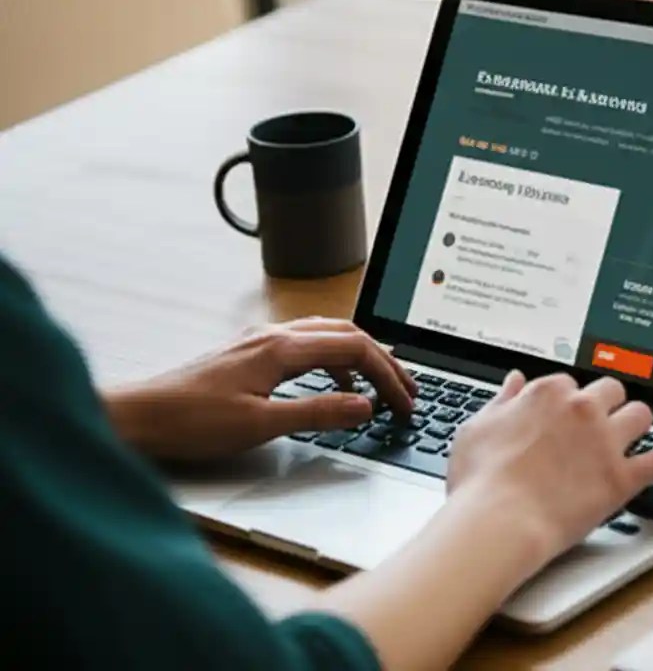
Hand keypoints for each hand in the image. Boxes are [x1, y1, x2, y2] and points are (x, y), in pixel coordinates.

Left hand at [103, 317, 415, 459]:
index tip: (404, 402)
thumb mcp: (262, 425)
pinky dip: (333, 360)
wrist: (138, 417)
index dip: (388, 376)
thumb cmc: (190, 422)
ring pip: (328, 335)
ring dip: (361, 357)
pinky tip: (333, 383)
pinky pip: (307, 345)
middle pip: (347, 335)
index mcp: (281, 349)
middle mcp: (273, 336)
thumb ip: (318, 413)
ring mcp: (260, 342)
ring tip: (380, 385)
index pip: (356, 349)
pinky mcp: (249, 354)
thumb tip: (364, 406)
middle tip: (406, 391)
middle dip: (384, 362)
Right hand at [447, 370, 652, 563]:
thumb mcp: (477, 428)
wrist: (498, 521)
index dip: (566, 402)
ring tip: (628, 440)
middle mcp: (582, 410)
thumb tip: (513, 381)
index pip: (569, 384)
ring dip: (635, 425)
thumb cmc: (480, 481)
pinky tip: (645, 469)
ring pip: (641, 415)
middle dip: (607, 404)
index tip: (564, 418)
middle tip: (599, 425)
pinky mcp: (622, 478)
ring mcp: (605, 442)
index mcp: (547, 394)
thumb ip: (501, 401)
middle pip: (611, 390)